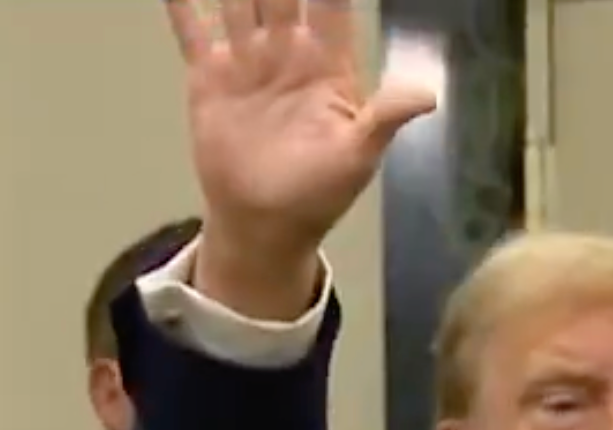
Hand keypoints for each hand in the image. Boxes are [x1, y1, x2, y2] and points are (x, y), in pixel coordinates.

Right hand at [166, 0, 435, 308]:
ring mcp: (247, 60)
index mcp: (327, 64)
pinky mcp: (210, 77)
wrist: (264, 224)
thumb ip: (385, 117)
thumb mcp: (358, 156)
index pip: (332, 3)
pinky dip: (183, 3)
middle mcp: (287, 52)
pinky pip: (193, 29)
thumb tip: (430, 94)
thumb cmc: (318, 193)